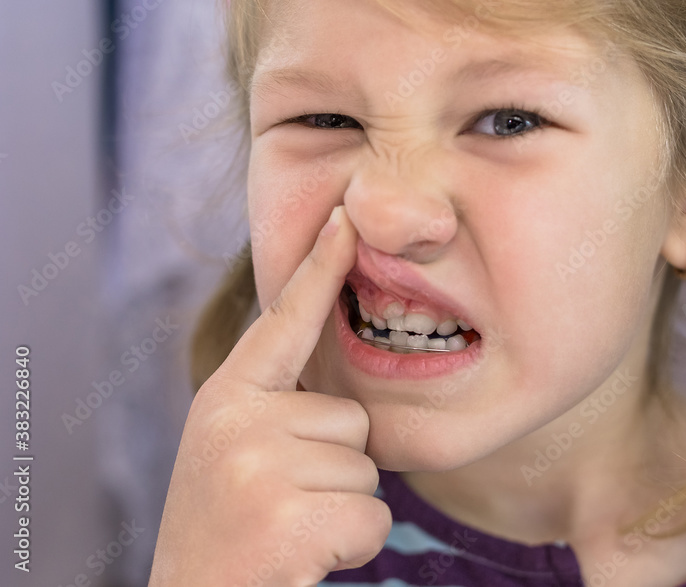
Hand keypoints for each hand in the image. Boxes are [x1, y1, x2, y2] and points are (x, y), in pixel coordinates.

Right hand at [149, 206, 390, 585]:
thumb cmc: (227, 532)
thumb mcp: (236, 453)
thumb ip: (278, 409)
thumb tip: (345, 390)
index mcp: (226, 399)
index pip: (283, 324)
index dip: (319, 268)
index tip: (346, 216)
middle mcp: (237, 422)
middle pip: (353, 419)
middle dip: (337, 467)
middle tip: (283, 506)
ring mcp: (259, 468)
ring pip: (367, 470)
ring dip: (343, 509)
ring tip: (287, 532)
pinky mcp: (288, 519)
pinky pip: (374, 518)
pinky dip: (354, 547)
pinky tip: (303, 559)